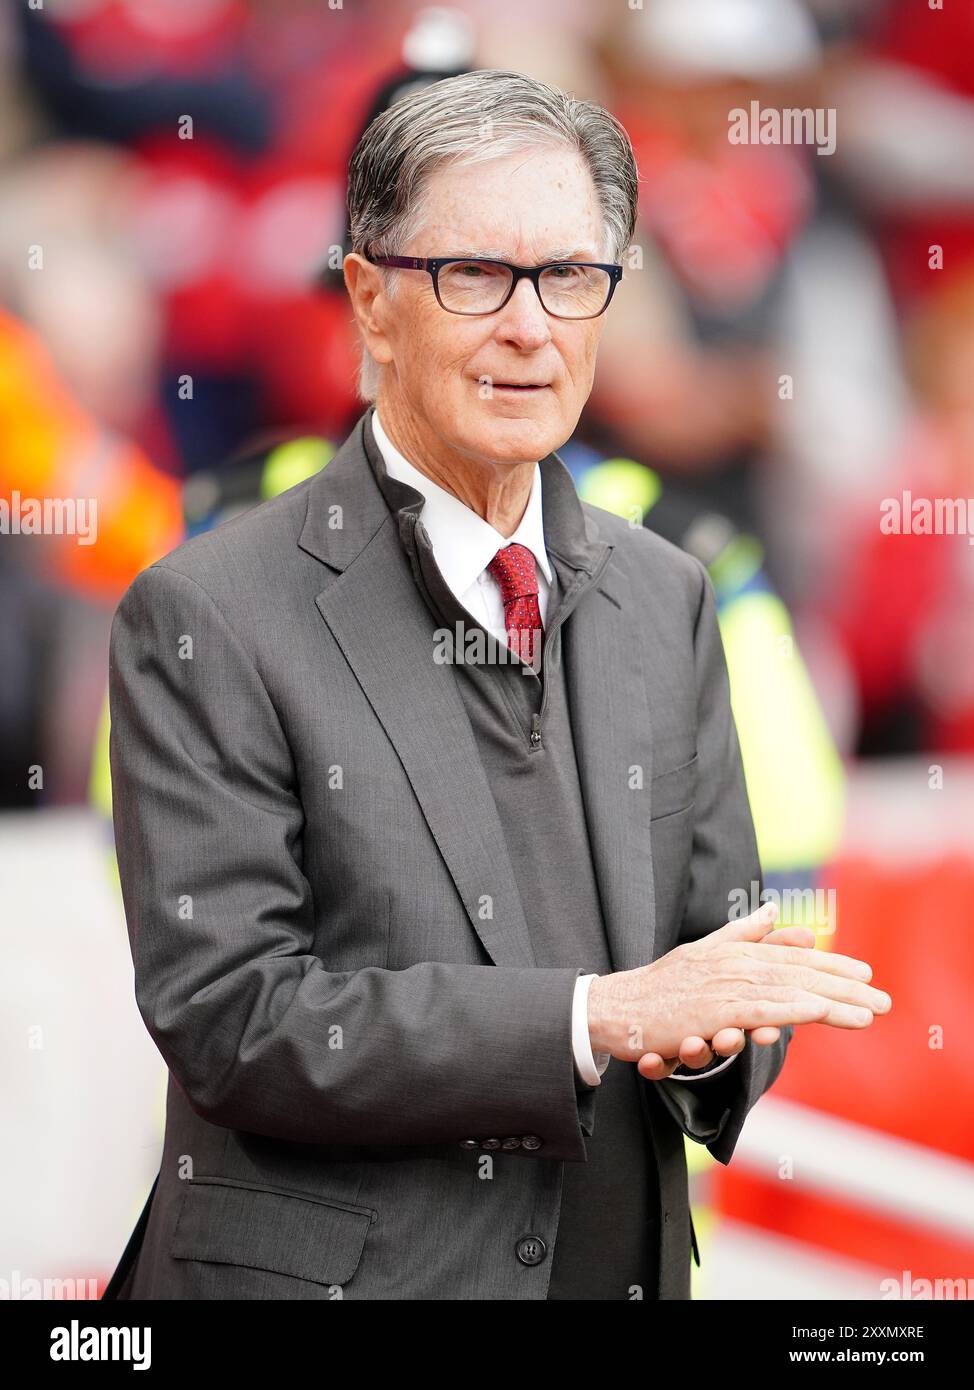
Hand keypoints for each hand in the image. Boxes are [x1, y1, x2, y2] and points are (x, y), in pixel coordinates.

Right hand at [587, 901, 891, 1066]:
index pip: (793, 958)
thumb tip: (772, 912)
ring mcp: (724, 987)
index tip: (866, 974)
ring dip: (831, 1003)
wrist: (617, 1006)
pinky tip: (817, 1012)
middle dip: (845, 987)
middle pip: (800, 975)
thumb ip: (742, 933)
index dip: (832, 965)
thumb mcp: (704, 952)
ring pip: (788, 992)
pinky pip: (758, 1009)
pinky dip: (790, 1008)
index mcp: (735, 952)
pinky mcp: (712, 1011)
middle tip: (883, 1000)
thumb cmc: (660, 987)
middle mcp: (735, 965)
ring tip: (867, 1013)